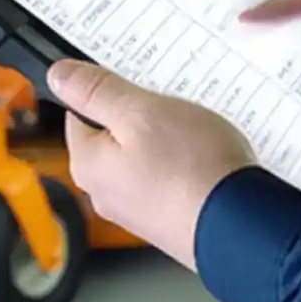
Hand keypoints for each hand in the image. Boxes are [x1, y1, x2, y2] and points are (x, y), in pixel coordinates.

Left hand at [47, 60, 255, 270]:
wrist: (240, 226)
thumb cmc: (192, 169)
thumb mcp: (142, 112)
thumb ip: (98, 92)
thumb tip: (60, 76)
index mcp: (89, 164)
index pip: (79, 112)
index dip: (110, 93)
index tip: (137, 86)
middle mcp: (105, 192)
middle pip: (114, 136)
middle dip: (143, 118)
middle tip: (174, 110)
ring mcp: (137, 210)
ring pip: (144, 157)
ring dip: (167, 141)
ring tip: (196, 136)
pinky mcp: (166, 219)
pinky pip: (167, 179)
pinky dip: (183, 166)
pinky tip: (205, 162)